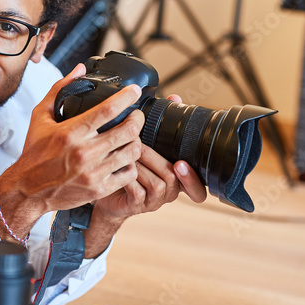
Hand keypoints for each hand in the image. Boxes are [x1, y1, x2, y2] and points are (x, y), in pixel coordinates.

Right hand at [0, 63, 144, 239]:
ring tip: (132, 136)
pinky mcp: (99, 189)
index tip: (134, 91)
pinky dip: (131, 164)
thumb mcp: (40, 116)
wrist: (27, 189)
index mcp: (71, 132)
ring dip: (136, 141)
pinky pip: (129, 174)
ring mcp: (93, 173)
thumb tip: (80, 69)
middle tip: (136, 115)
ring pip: (132, 152)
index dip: (126, 97)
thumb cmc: (35, 152)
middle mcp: (84, 152)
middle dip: (137, 119)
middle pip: (127, 131)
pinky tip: (125, 158)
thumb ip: (60, 89)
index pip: (107, 110)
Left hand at [84, 94, 207, 256]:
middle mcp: (169, 192)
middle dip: (154, 158)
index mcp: (177, 178)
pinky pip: (137, 193)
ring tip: (128, 154)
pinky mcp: (136, 206)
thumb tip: (175, 98)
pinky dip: (129, 178)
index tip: (181, 163)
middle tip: (139, 145)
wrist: (106, 188)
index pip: (198, 189)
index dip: (193, 179)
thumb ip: (164, 125)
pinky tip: (120, 167)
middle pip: (172, 177)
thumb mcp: (150, 144)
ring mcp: (153, 201)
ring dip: (141, 166)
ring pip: (157, 184)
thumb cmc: (132, 164)